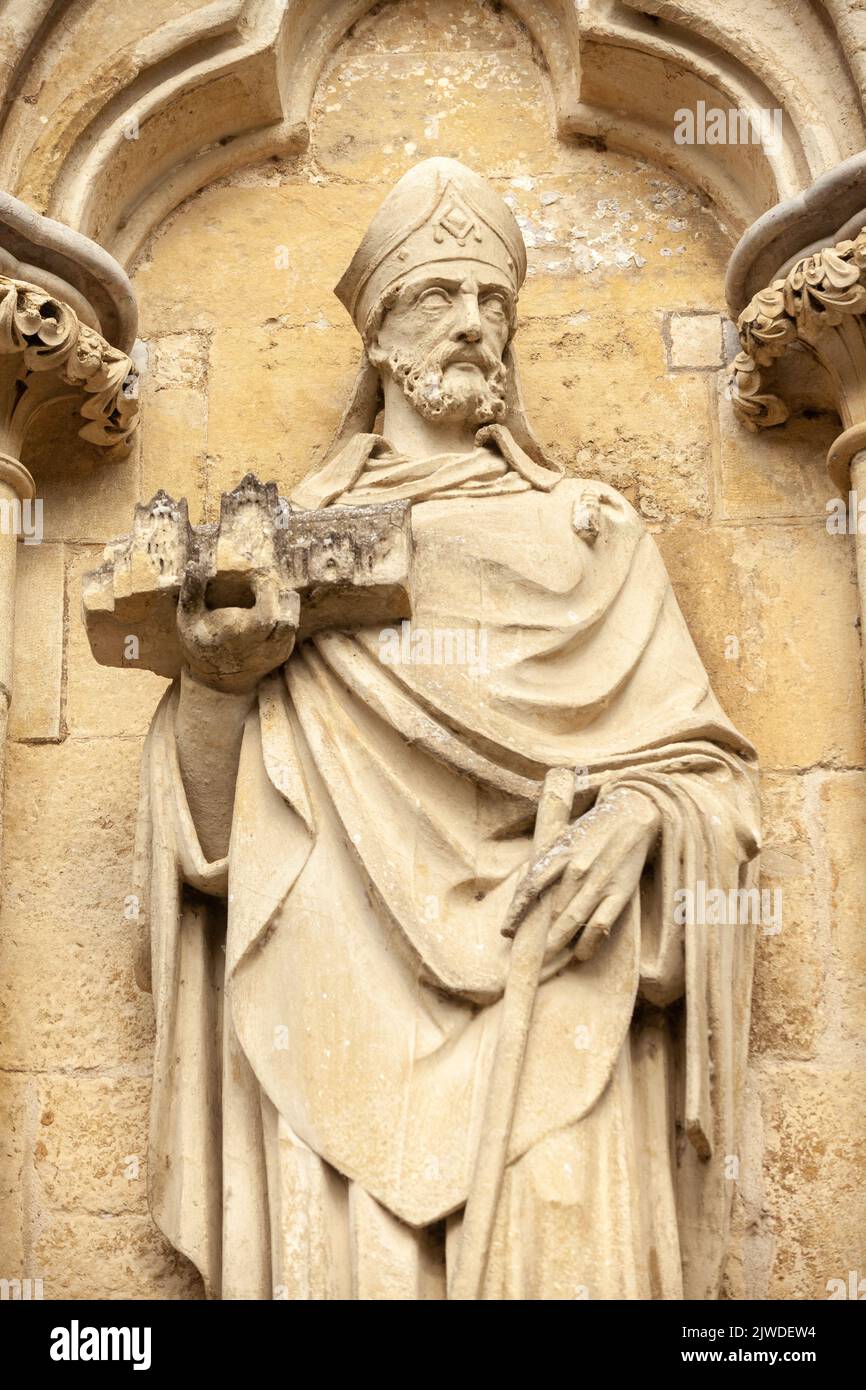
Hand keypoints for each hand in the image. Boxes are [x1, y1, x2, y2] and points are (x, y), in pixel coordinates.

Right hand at [177, 566, 299, 694]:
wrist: (215, 678)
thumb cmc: (200, 641)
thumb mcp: (188, 616)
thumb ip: (192, 589)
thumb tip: (195, 563)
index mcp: (240, 637)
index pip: (268, 614)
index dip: (267, 590)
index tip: (255, 576)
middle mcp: (262, 647)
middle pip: (289, 619)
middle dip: (280, 596)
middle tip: (264, 584)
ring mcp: (276, 651)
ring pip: (293, 621)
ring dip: (283, 604)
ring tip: (264, 594)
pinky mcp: (284, 651)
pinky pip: (291, 628)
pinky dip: (283, 614)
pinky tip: (265, 607)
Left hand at [501, 787, 660, 961]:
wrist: (631, 814)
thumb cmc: (592, 829)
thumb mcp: (563, 838)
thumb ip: (546, 861)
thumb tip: (528, 892)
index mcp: (559, 853)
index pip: (529, 887)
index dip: (516, 913)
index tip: (507, 932)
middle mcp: (576, 869)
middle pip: (551, 912)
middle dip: (539, 937)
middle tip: (531, 957)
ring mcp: (598, 882)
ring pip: (572, 921)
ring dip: (559, 944)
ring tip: (550, 959)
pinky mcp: (619, 892)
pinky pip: (600, 924)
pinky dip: (588, 943)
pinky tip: (581, 954)